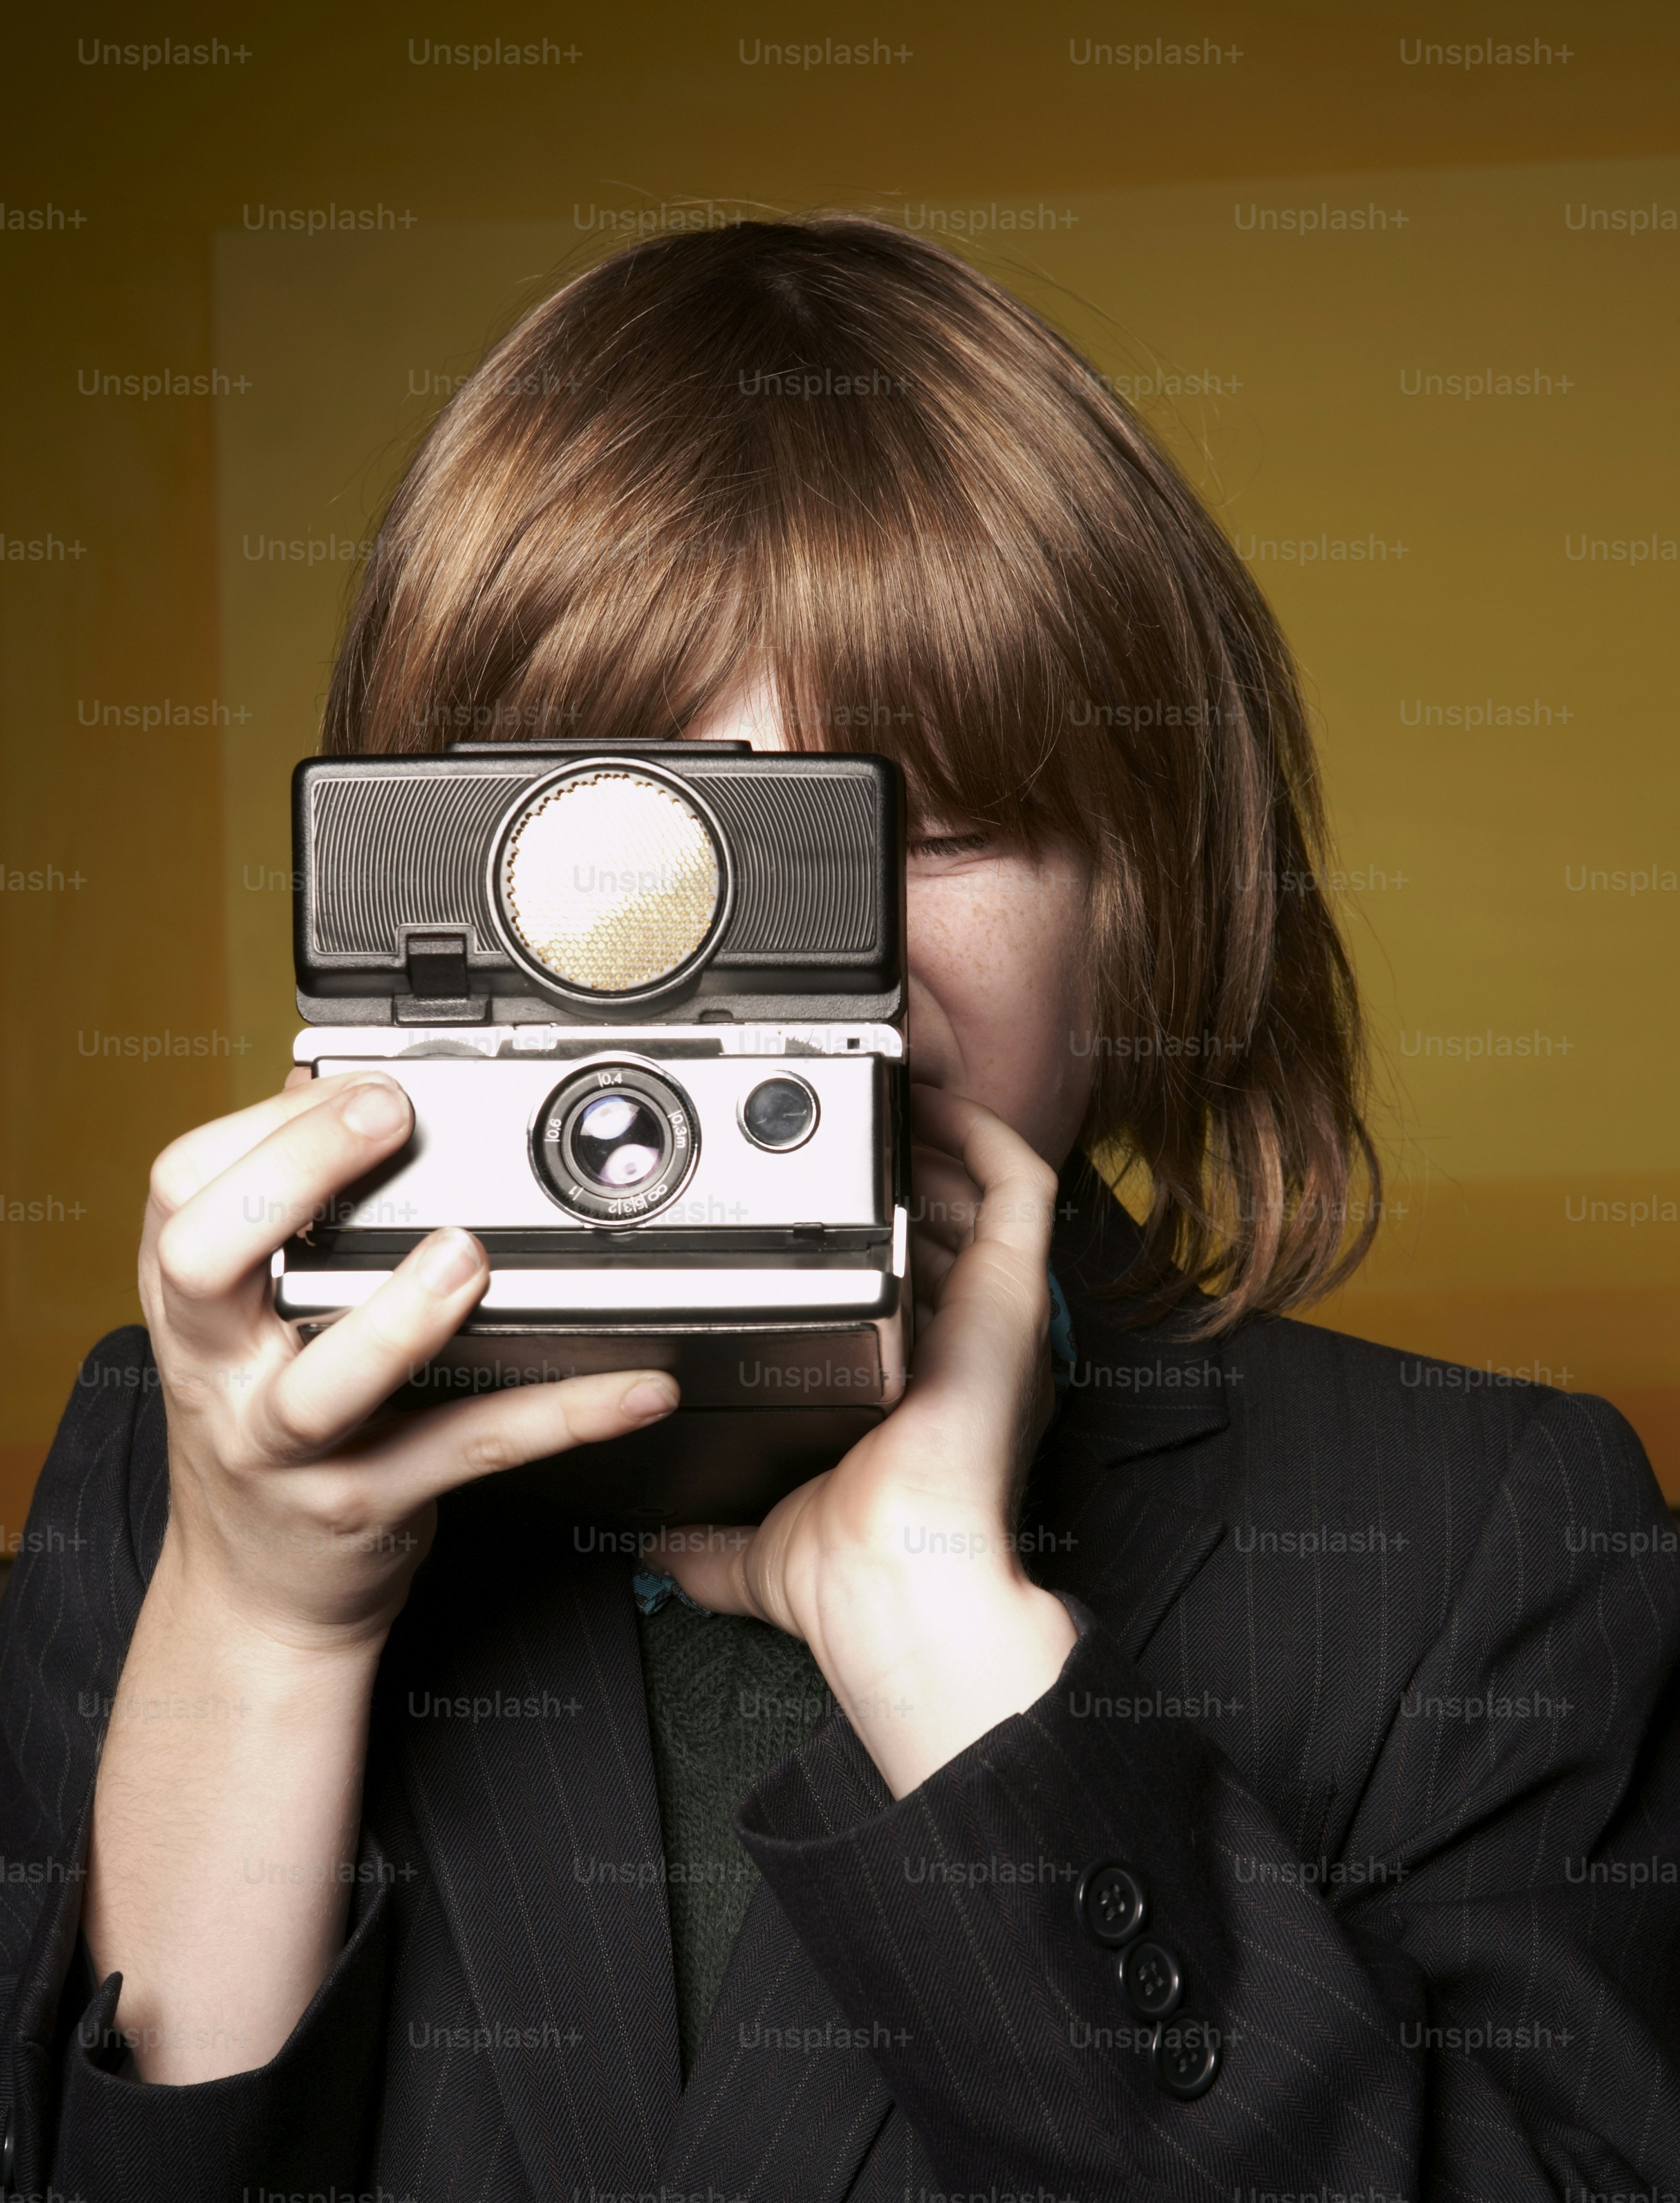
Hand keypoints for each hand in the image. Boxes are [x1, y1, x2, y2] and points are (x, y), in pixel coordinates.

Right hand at [140, 1069, 681, 1651]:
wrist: (258, 1596)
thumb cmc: (259, 1430)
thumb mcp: (235, 1321)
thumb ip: (270, 1209)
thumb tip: (311, 1086)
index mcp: (192, 1308)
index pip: (183, 1191)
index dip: (264, 1124)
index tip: (349, 1082)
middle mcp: (222, 1373)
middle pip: (208, 1263)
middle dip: (293, 1177)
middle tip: (387, 1122)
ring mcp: (289, 1448)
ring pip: (327, 1385)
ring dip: (400, 1316)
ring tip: (469, 1256)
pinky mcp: (374, 1505)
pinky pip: (471, 1452)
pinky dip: (561, 1416)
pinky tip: (634, 1388)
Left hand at [661, 1084, 1076, 1796]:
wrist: (892, 1581)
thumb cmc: (848, 1575)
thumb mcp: (757, 1548)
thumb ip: (707, 1544)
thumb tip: (655, 1551)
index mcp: (932, 1388)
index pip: (922, 1281)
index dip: (890, 1228)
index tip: (834, 1195)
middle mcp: (974, 1344)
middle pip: (952, 1223)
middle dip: (906, 1167)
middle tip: (845, 1124)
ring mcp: (996, 1314)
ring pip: (985, 1191)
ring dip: (938, 1136)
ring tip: (881, 1092)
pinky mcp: (1011, 1291)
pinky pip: (1021, 1183)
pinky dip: (982, 1130)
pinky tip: (932, 1103)